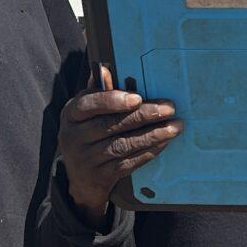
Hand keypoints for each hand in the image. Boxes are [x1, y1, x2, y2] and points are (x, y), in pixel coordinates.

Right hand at [59, 66, 180, 216]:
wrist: (80, 178)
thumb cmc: (87, 134)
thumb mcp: (85, 113)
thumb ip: (97, 92)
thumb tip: (105, 69)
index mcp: (71, 115)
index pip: (88, 104)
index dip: (112, 100)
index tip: (137, 98)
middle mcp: (74, 138)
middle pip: (111, 125)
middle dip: (143, 116)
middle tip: (169, 109)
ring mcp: (86, 160)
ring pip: (123, 145)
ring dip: (152, 135)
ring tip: (175, 127)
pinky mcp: (100, 176)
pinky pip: (128, 163)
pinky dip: (148, 152)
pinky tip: (164, 143)